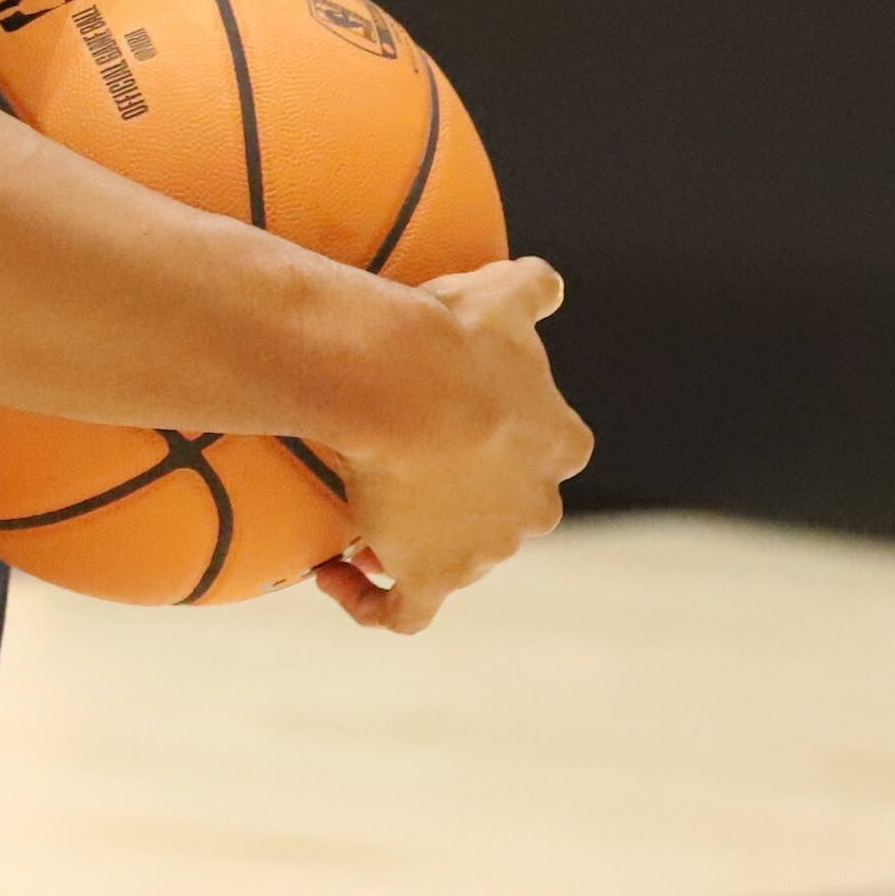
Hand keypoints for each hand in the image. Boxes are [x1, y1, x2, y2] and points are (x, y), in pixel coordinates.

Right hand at [315, 257, 587, 633]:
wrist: (409, 383)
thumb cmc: (454, 336)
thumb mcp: (502, 293)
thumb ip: (534, 287)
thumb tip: (545, 283)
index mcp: (559, 442)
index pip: (545, 452)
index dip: (503, 446)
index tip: (455, 429)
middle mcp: (536, 505)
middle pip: (503, 513)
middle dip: (459, 500)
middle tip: (406, 474)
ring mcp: (487, 551)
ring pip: (455, 558)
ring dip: (410, 539)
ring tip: (358, 516)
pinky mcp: (435, 579)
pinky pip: (404, 612)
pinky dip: (370, 601)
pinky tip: (335, 573)